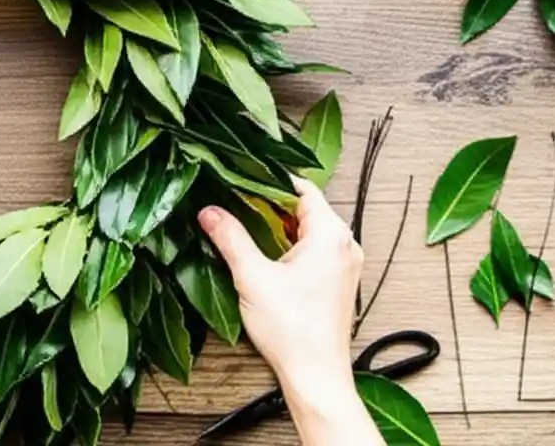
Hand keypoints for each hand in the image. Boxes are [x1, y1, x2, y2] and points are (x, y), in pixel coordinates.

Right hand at [198, 177, 380, 445]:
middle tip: (234, 203)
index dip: (268, 180)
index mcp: (330, 236)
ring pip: (307, 229)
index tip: (240, 180)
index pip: (301, 188)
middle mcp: (344, 246)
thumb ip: (230, 237)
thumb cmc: (294, 332)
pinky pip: (313, 250)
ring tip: (245, 229)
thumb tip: (210, 211)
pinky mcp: (337, 281)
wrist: (315, 375)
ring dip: (277, 227)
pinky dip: (288, 246)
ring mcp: (344, 264)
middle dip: (268, 204)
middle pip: (304, 207)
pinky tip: (264, 256)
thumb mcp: (252, 276)